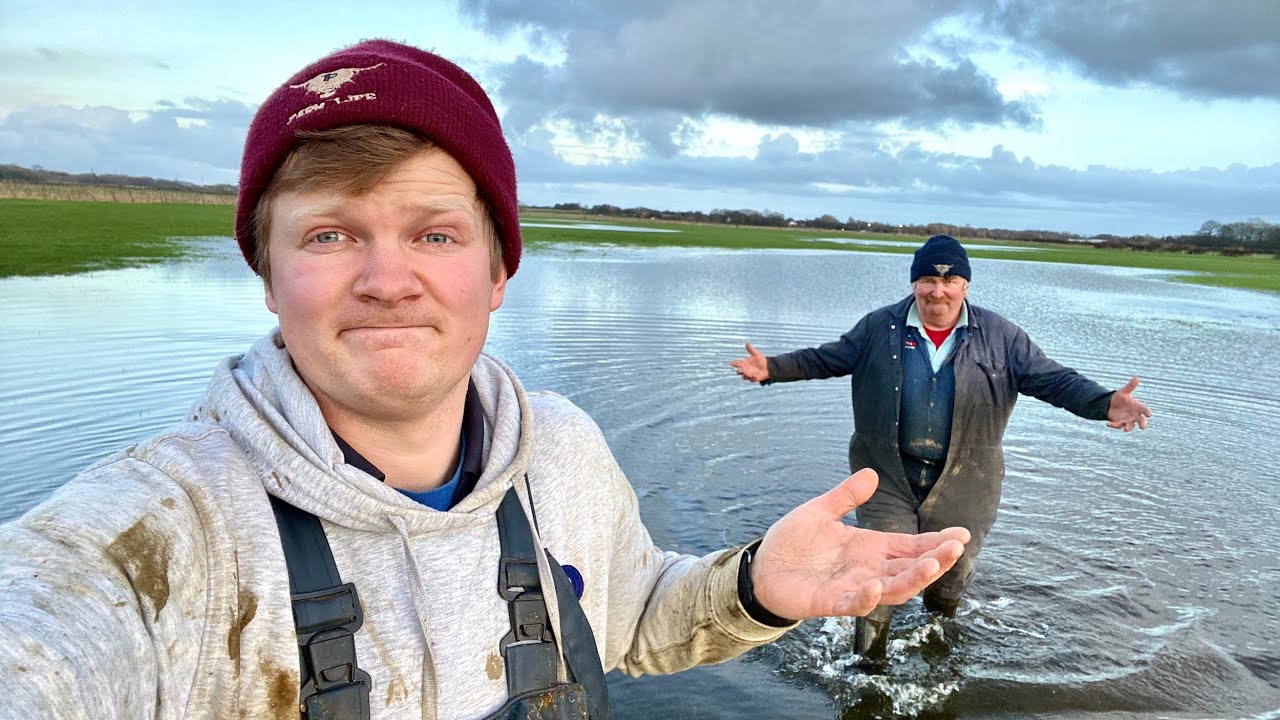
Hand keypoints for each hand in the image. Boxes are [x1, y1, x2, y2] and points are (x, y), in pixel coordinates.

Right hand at [729, 342, 770, 381]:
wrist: (768, 367)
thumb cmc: (762, 360)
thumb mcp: (756, 354)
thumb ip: (750, 349)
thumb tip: (747, 342)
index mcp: (745, 363)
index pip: (737, 363)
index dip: (734, 363)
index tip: (731, 363)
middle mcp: (745, 369)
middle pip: (739, 371)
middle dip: (739, 371)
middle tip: (740, 370)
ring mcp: (749, 374)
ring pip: (744, 376)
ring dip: (745, 375)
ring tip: (747, 374)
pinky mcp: (753, 378)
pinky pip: (751, 379)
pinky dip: (752, 378)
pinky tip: (755, 376)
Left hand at [750, 469, 969, 619]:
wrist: (762, 568)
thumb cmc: (793, 542)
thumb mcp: (820, 511)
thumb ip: (846, 496)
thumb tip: (872, 474)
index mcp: (870, 547)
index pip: (911, 546)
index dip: (936, 542)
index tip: (961, 534)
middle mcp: (868, 569)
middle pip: (910, 568)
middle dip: (935, 559)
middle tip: (955, 547)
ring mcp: (852, 587)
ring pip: (893, 589)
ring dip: (913, 579)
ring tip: (931, 565)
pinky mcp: (830, 602)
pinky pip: (854, 603)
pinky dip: (867, 598)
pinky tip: (877, 585)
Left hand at [1106, 376, 1151, 431]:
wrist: (1111, 404)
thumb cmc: (1120, 398)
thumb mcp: (1124, 392)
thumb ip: (1130, 386)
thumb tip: (1137, 377)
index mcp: (1137, 407)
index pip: (1144, 409)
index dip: (1147, 412)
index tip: (1149, 414)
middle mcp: (1135, 415)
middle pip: (1141, 420)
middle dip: (1143, 424)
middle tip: (1142, 427)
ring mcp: (1128, 420)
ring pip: (1131, 426)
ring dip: (1128, 428)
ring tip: (1126, 429)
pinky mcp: (1120, 423)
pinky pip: (1118, 425)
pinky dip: (1114, 425)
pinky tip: (1108, 423)